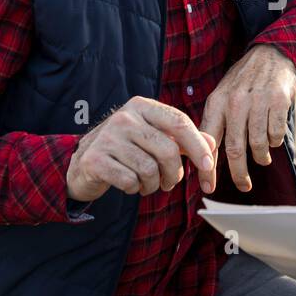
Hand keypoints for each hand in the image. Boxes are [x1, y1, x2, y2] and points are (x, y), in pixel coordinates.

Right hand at [66, 96, 217, 202]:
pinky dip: (134, 189)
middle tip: (170, 183)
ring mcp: (107, 137)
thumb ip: (182, 139)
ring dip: (153, 185)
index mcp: (142, 106)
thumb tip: (211, 143)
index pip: (179, 123)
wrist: (84, 163)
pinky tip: (129, 184)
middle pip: (168, 150)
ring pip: (150, 170)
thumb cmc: (126, 150)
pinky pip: (130, 181)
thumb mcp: (153, 137)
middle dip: (174, 174)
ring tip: (146, 183)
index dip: (198, 146)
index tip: (208, 168)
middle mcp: (124, 117)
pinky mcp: (95, 159)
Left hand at [200, 44, 295, 191]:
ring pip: (258, 145)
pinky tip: (272, 137)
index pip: (208, 141)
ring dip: (261, 157)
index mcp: (217, 103)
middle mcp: (235, 102)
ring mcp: (257, 101)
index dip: (207, 168)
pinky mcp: (278, 101)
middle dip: (239, 173)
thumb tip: (202, 157)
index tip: (208, 187)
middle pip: (235, 149)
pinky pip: (275, 134)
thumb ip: (214, 123)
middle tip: (243, 186)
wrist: (271, 54)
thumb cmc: (243, 82)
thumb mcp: (222, 96)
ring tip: (262, 158)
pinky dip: (275, 142)